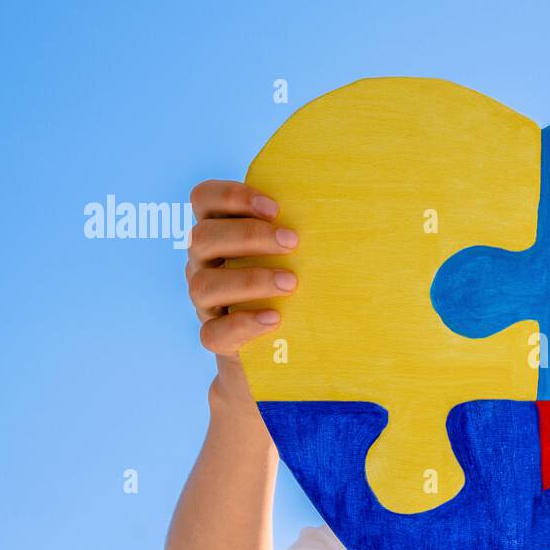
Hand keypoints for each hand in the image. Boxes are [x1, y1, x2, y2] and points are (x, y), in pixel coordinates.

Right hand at [185, 179, 298, 395]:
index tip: (274, 208)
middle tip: (292, 242)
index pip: (203, 199)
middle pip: (202, 238)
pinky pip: (213, 332)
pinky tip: (275, 319)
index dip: (231, 196)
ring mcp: (206, 303)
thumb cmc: (291, 288)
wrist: (277, 353)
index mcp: (219, 233)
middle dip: (249, 235)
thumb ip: (298, 234)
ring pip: (203, 285)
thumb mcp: (293, 255)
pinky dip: (244, 324)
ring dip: (249, 279)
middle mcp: (204, 264)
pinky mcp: (216, 338)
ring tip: (291, 283)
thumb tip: (347, 216)